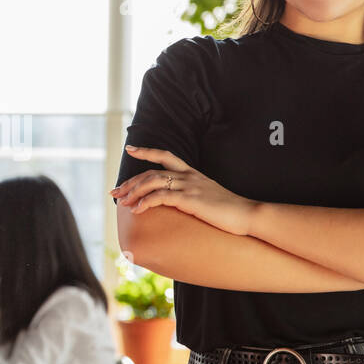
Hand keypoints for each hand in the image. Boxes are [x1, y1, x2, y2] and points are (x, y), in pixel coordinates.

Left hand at [111, 145, 259, 236]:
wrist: (248, 214)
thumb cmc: (229, 211)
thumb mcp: (208, 197)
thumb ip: (192, 195)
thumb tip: (178, 203)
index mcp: (193, 173)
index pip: (165, 155)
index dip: (146, 151)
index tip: (130, 149)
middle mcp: (189, 176)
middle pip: (152, 172)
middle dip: (130, 181)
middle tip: (114, 192)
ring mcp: (189, 186)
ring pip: (153, 182)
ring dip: (134, 192)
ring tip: (122, 203)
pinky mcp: (190, 199)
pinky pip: (161, 197)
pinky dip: (145, 202)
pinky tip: (137, 210)